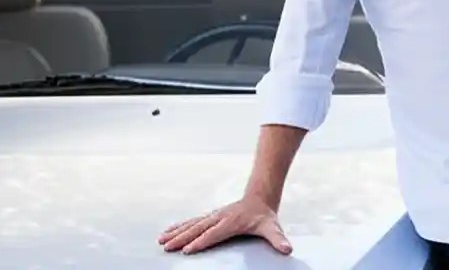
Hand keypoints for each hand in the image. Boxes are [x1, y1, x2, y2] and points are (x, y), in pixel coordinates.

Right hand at [159, 196, 291, 255]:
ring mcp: (213, 216)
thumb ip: (278, 239)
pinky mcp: (211, 217)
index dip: (201, 242)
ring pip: (191, 224)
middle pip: (197, 229)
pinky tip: (169, 232)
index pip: (214, 234)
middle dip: (181, 238)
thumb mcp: (273, 227)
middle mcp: (219, 218)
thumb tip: (287, 249)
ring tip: (162, 240)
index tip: (188, 250)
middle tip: (168, 247)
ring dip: (176, 232)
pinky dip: (179, 227)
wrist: (260, 198)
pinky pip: (192, 222)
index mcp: (231, 222)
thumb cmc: (264, 215)